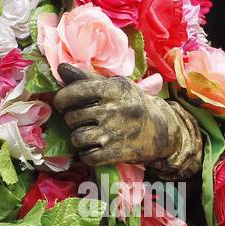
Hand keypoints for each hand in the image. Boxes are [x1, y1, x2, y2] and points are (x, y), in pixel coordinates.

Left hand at [51, 63, 182, 168]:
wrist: (163, 129)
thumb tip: (61, 68)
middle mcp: (114, 109)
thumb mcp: (115, 86)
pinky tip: (94, 148)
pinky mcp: (117, 153)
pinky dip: (87, 154)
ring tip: (87, 134)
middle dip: (71, 120)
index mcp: (113, 89)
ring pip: (76, 138)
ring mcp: (115, 132)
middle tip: (81, 120)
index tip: (62, 104)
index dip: (61, 100)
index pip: (73, 92)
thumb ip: (86, 78)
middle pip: (72, 117)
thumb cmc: (132, 103)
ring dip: (78, 138)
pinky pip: (87, 156)